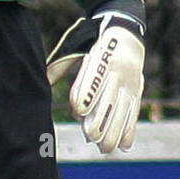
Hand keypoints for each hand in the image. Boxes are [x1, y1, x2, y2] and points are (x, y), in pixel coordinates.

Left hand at [45, 0, 144, 153]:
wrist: (125, 30)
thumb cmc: (91, 40)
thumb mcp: (75, 47)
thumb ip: (60, 66)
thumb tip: (43, 82)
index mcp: (102, 57)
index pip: (93, 78)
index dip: (87, 94)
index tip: (79, 111)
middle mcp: (119, 71)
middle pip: (110, 99)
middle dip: (101, 119)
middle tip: (89, 136)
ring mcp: (130, 82)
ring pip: (124, 110)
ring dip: (115, 131)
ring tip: (104, 149)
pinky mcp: (137, 91)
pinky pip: (134, 112)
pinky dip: (130, 129)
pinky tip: (125, 146)